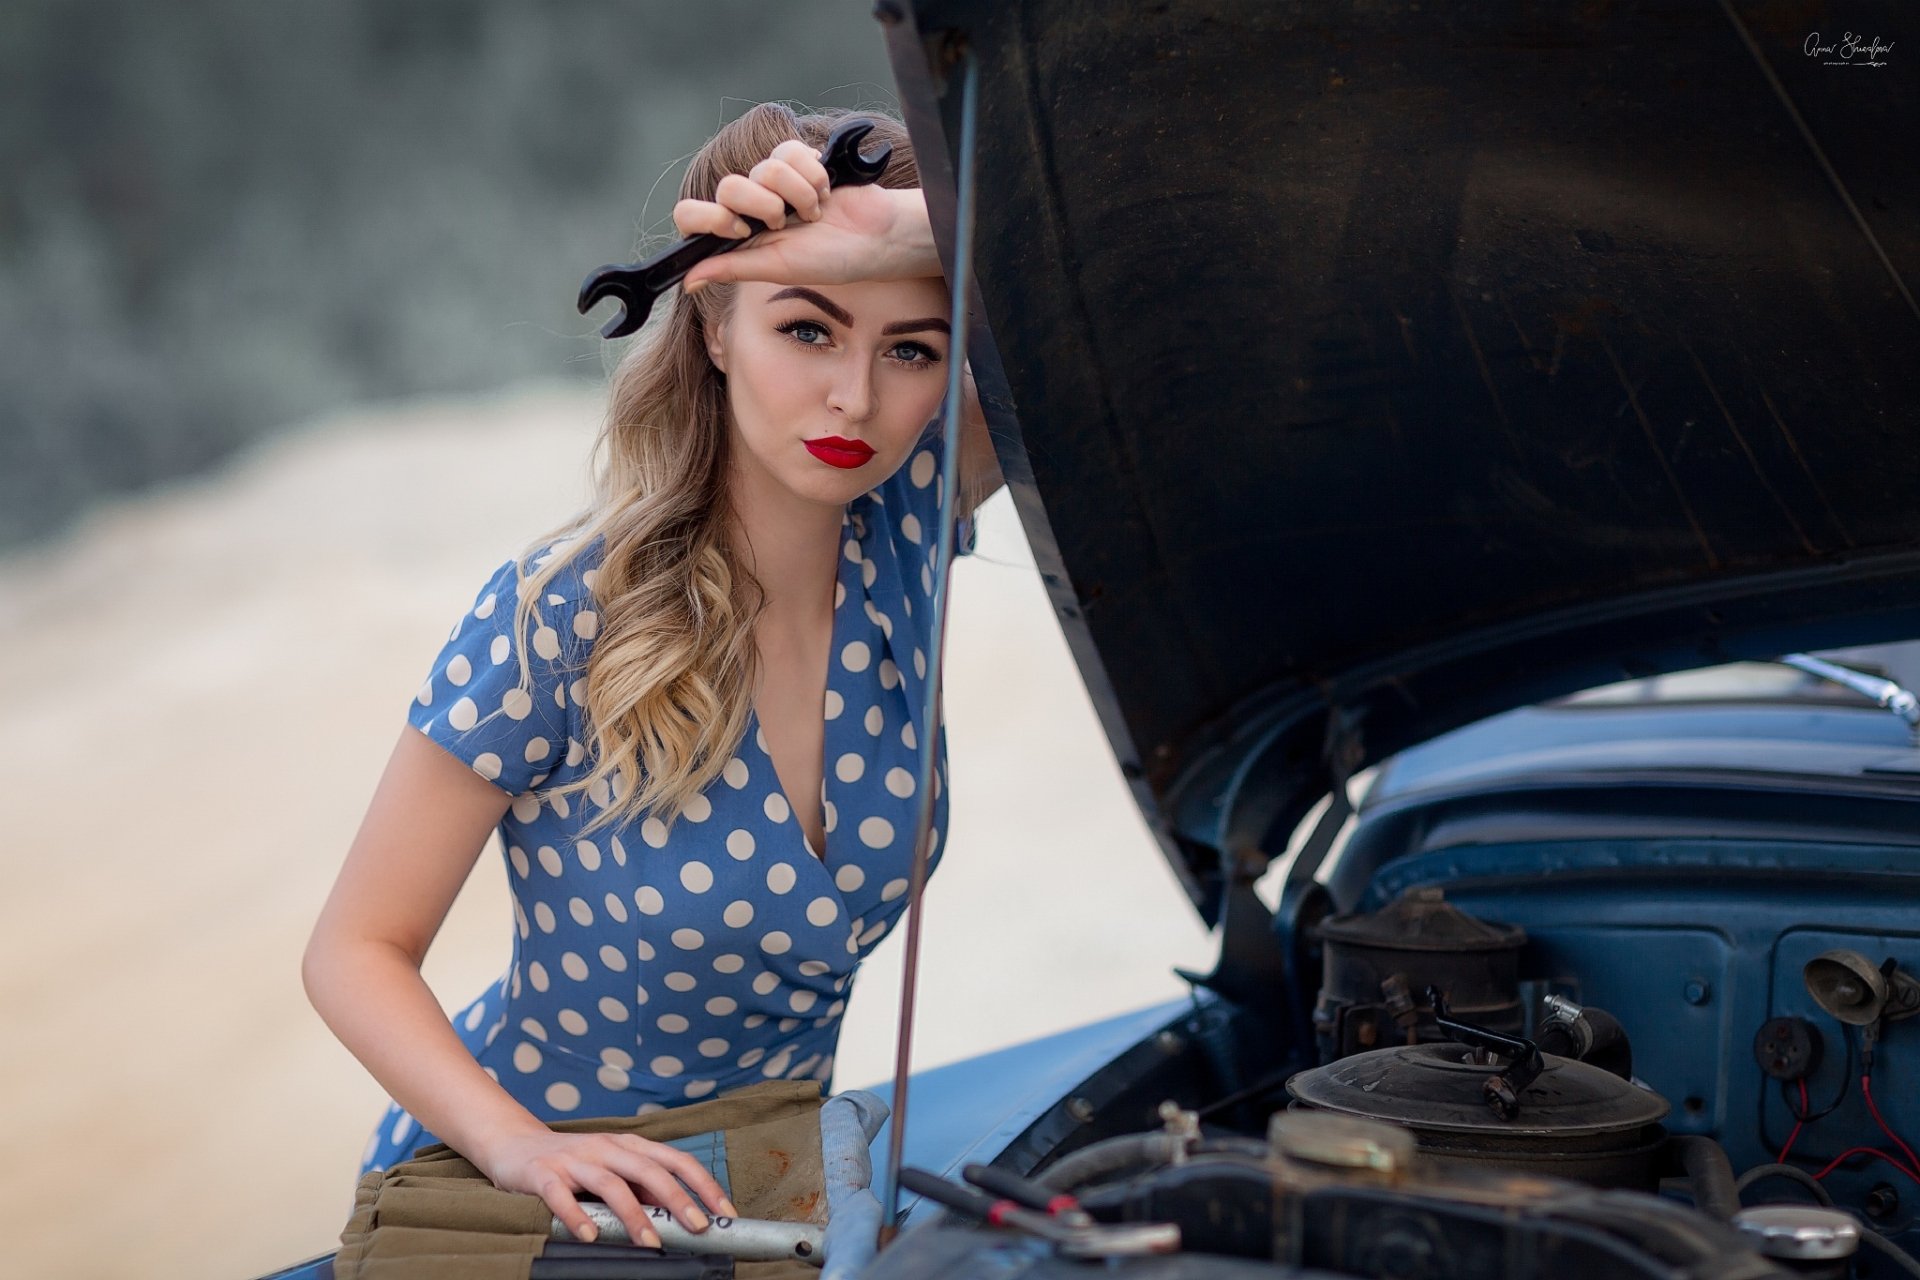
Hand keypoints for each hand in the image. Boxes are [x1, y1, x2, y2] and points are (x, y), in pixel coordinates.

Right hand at [479, 1128, 738, 1247]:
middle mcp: (606, 1148)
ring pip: (611, 1184)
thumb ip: (643, 1189)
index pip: (676, 1160)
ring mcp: (575, 1159)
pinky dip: (576, 1216)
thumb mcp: (614, 1169)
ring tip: (651, 1242)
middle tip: (697, 1227)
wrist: (516, 1144)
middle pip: (650, 1171)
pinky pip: (561, 1195)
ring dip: (634, 1215)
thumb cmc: (575, 1163)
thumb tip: (680, 1216)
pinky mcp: (543, 1173)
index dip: (703, 1184)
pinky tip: (589, 1235)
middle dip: (677, 1200)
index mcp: (630, 1146)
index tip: (725, 1212)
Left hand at [673, 139, 938, 290]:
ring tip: (814, 211)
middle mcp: (749, 207)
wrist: (874, 236)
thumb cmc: (830, 259)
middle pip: (729, 186)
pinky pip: (789, 151)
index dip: (710, 217)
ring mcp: (771, 182)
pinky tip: (823, 192)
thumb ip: (731, 268)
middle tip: (787, 223)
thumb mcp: (776, 267)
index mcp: (738, 236)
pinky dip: (812, 174)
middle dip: (765, 206)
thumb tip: (687, 282)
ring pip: (765, 168)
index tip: (740, 230)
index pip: (691, 215)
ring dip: (797, 193)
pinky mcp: (796, 159)